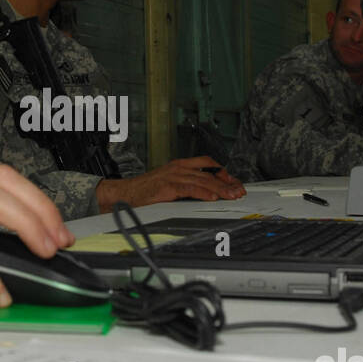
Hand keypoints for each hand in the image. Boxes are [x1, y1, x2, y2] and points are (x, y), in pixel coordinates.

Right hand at [95, 156, 245, 211]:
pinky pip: (190, 188)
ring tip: (232, 195)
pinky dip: (204, 193)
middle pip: (209, 172)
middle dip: (227, 182)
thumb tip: (204, 194)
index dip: (223, 173)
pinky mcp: (167, 186)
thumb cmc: (143, 192)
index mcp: (179, 166)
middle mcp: (178, 168)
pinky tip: (213, 198)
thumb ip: (185, 186)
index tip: (234, 182)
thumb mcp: (168, 185)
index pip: (208, 164)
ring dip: (220, 189)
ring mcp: (173, 176)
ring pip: (203, 181)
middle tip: (239, 190)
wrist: (123, 195)